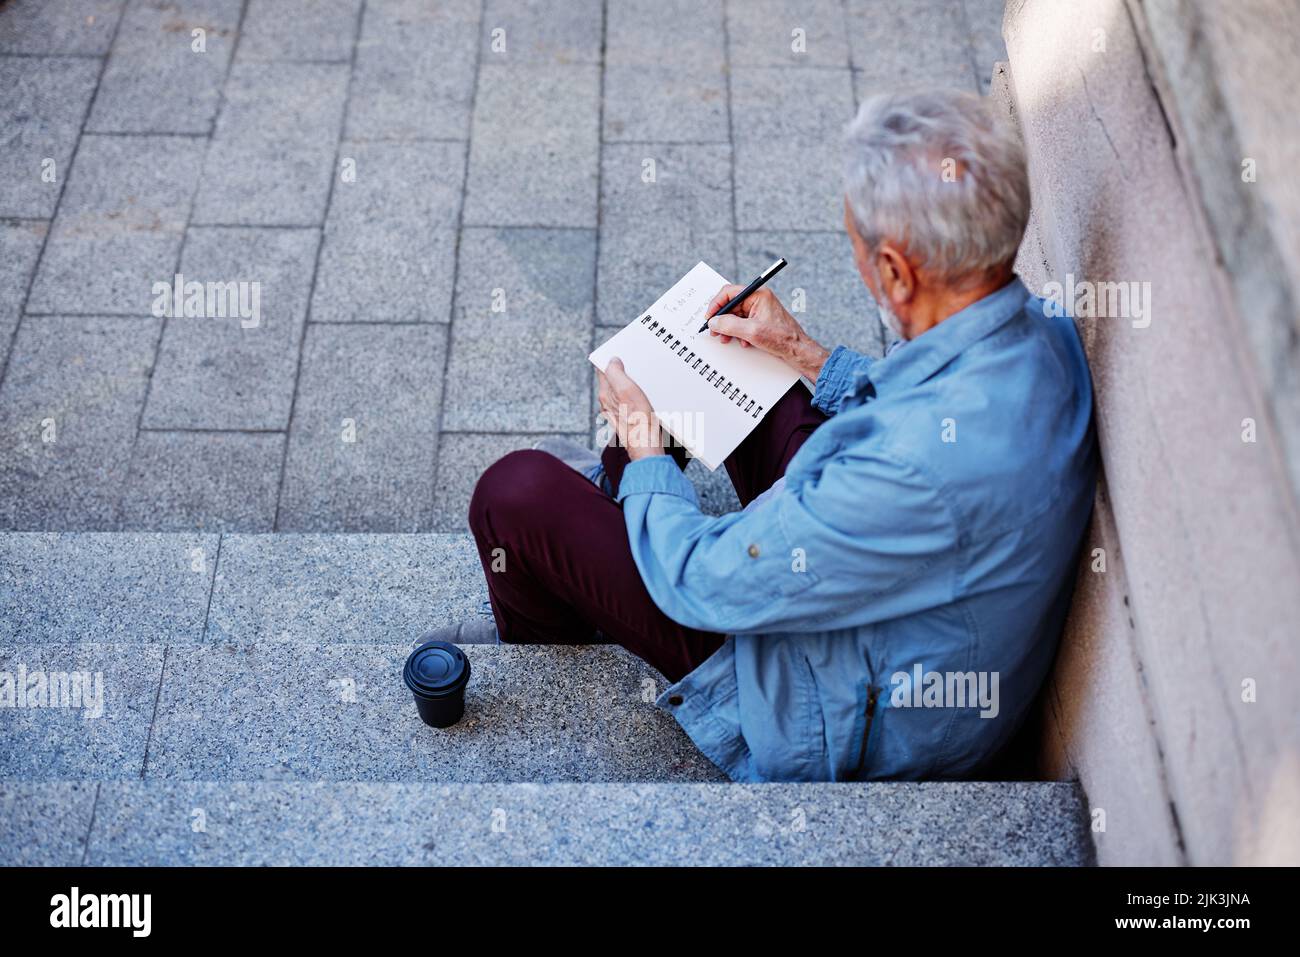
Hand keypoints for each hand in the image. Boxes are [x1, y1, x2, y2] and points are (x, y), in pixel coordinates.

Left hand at [597, 358, 664, 460]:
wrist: (646, 442)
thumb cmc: (637, 418)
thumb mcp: (626, 389)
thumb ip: (616, 373)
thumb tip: (612, 361)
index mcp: (605, 393)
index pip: (602, 371)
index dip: (609, 361)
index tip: (618, 355)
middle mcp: (607, 403)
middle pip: (611, 381)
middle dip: (620, 372)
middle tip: (631, 365)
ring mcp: (616, 412)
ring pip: (619, 391)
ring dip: (627, 384)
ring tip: (638, 380)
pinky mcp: (626, 418)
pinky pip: (627, 402)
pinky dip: (632, 396)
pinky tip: (641, 397)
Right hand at [703, 285, 830, 380]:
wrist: (797, 350)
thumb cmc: (782, 338)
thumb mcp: (751, 331)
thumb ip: (729, 325)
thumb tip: (714, 322)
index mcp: (758, 295)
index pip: (729, 292)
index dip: (716, 304)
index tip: (709, 317)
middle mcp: (758, 300)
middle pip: (731, 305)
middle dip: (722, 319)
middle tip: (715, 331)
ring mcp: (759, 310)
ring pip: (735, 316)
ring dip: (728, 328)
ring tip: (726, 338)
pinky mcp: (760, 321)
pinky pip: (742, 324)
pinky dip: (738, 333)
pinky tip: (742, 342)